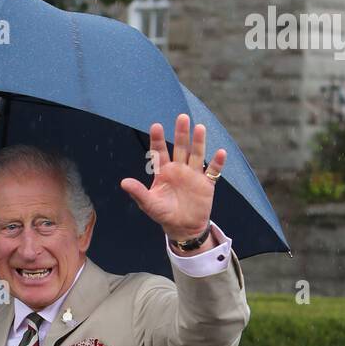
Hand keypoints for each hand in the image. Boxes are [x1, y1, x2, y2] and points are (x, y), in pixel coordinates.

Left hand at [121, 114, 225, 241]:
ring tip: (200, 128)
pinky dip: (218, 163)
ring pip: (197, 154)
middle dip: (181, 134)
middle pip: (180, 147)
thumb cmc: (164, 214)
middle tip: (182, 117)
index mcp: (164, 172)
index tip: (156, 126)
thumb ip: (138, 193)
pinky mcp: (206, 183)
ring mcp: (193, 174)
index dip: (157, 139)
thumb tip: (123, 182)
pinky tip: (221, 153)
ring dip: (199, 142)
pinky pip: (213, 171)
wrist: (183, 228)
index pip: (160, 152)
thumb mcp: (149, 205)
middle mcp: (179, 169)